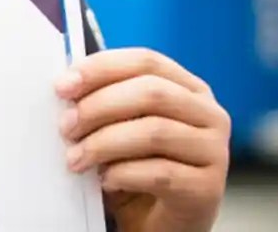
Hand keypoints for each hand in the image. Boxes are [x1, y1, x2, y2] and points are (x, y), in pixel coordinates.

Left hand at [56, 48, 230, 231]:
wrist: (161, 222)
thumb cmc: (138, 166)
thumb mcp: (120, 127)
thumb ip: (104, 101)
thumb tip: (66, 86)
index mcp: (187, 88)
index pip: (146, 61)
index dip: (101, 68)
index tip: (63, 86)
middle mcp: (209, 114)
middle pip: (151, 92)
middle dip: (98, 107)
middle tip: (66, 127)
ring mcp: (214, 151)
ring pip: (154, 132)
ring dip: (104, 143)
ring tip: (76, 158)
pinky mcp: (208, 188)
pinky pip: (160, 173)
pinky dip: (123, 174)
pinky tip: (105, 180)